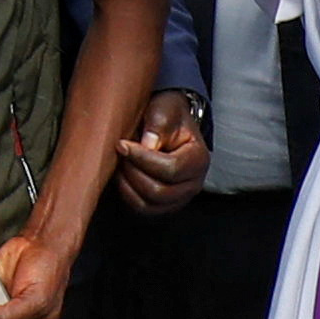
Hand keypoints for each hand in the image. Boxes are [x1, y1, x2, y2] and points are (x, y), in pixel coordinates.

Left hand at [113, 91, 209, 215]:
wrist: (169, 124)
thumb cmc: (168, 116)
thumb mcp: (165, 109)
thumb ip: (159, 124)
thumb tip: (148, 145)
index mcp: (199, 159)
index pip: (170, 168)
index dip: (142, 158)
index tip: (122, 144)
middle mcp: (193, 184)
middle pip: (158, 191)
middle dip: (133, 172)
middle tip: (121, 153)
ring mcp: (179, 198)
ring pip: (148, 204)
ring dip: (128, 184)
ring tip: (121, 163)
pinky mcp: (163, 206)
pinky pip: (141, 209)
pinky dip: (127, 194)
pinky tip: (122, 175)